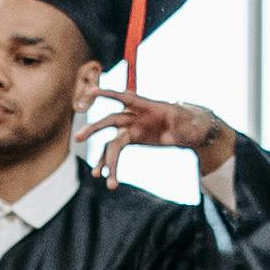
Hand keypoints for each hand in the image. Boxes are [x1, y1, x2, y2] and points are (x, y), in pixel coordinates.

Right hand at [89, 87, 235, 180]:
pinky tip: (105, 177)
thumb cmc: (191, 122)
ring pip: (111, 143)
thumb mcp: (190, 121)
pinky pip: (115, 152)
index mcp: (147, 106)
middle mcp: (135, 116)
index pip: (126, 97)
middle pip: (110, 121)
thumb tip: (177, 124)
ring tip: (99, 177)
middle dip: (94, 129)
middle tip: (79, 138)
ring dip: (104, 160)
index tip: (93, 92)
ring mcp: (131, 129)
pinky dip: (109, 164)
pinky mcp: (131, 140)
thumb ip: (182, 121)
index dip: (109, 94)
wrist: (190, 131)